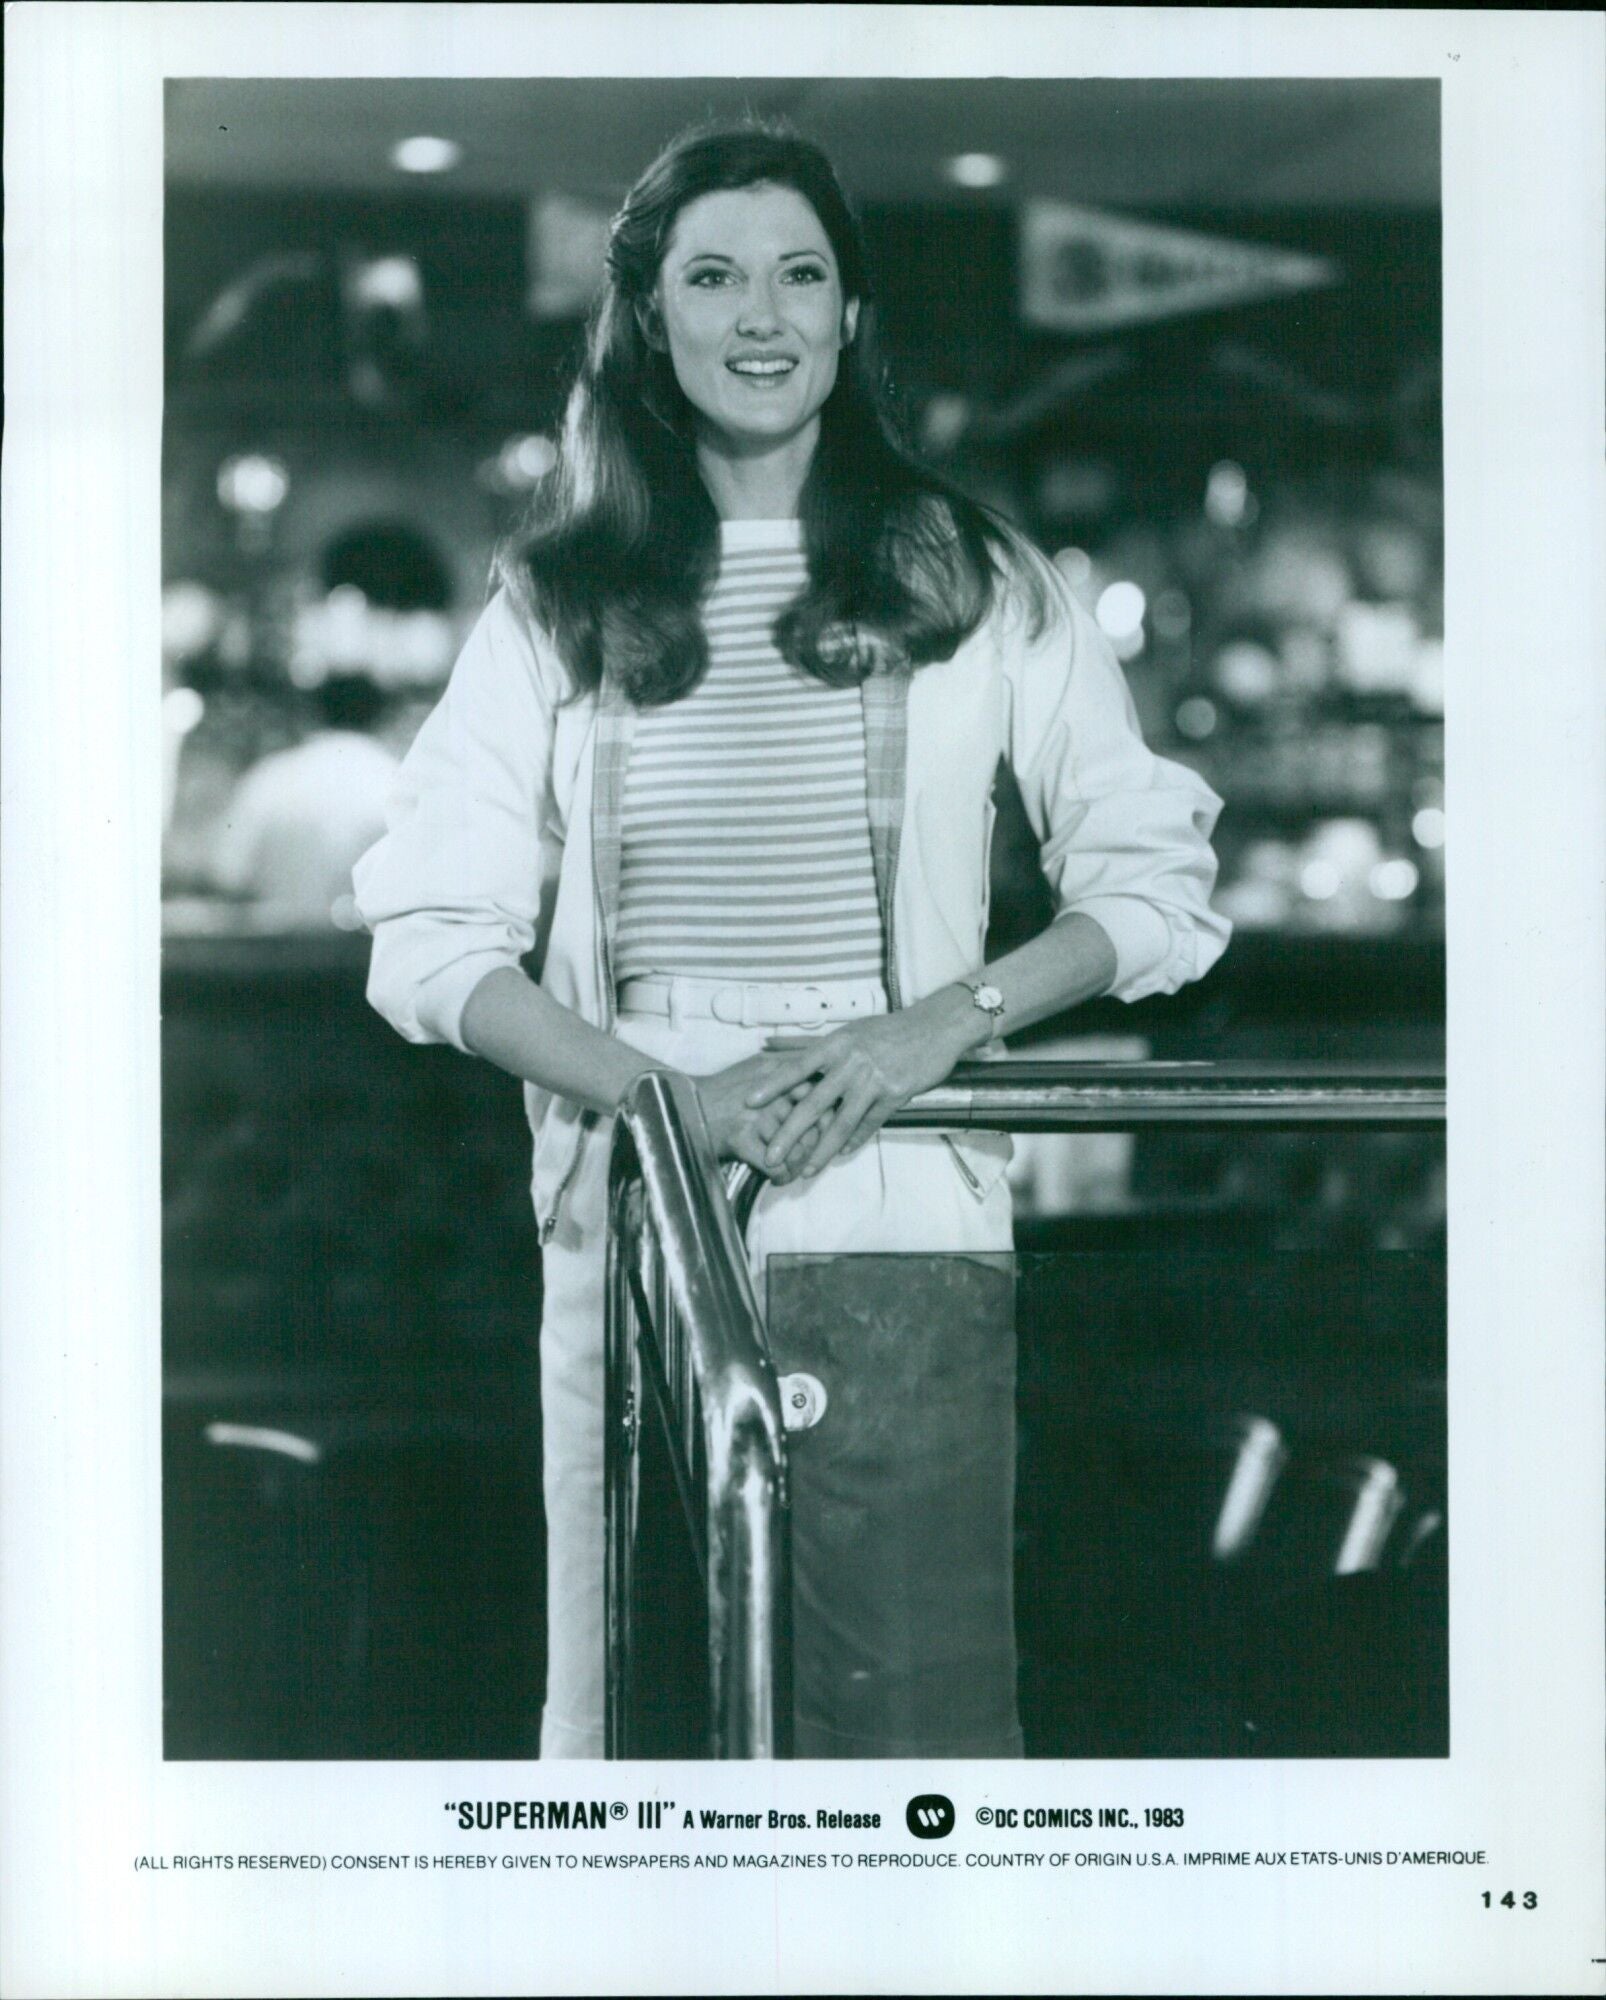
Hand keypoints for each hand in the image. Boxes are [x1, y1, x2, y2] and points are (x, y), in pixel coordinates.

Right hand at [690, 1051, 825, 1173]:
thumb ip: (786, 1070)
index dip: (829, 1115)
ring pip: (797, 1148)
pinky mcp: (741, 1137)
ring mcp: (755, 1114)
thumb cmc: (722, 1091)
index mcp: (777, 1071)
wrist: (680, 1106)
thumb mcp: (756, 1068)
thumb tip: (819, 1079)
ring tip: (794, 1172)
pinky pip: (775, 1165)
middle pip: (814, 1123)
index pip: (820, 1093)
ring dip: (798, 1166)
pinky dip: (781, 1177)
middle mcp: (770, 1091)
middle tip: (813, 1158)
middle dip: (817, 1146)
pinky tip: (777, 1180)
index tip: (826, 1130)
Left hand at [746, 1000, 977, 1181]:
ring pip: (841, 1122)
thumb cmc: (889, 1030)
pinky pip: (869, 1124)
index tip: (749, 1102)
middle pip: (814, 1102)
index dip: (772, 1085)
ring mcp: (873, 1079)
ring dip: (821, 1150)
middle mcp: (851, 1061)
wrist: (935, 1028)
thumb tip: (780, 1052)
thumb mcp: (852, 1032)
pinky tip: (841, 1154)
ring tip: (805, 1170)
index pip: (797, 1067)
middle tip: (770, 1155)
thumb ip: (820, 1049)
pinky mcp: (894, 1094)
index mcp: (836, 1043)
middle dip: (789, 1133)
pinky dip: (854, 1141)